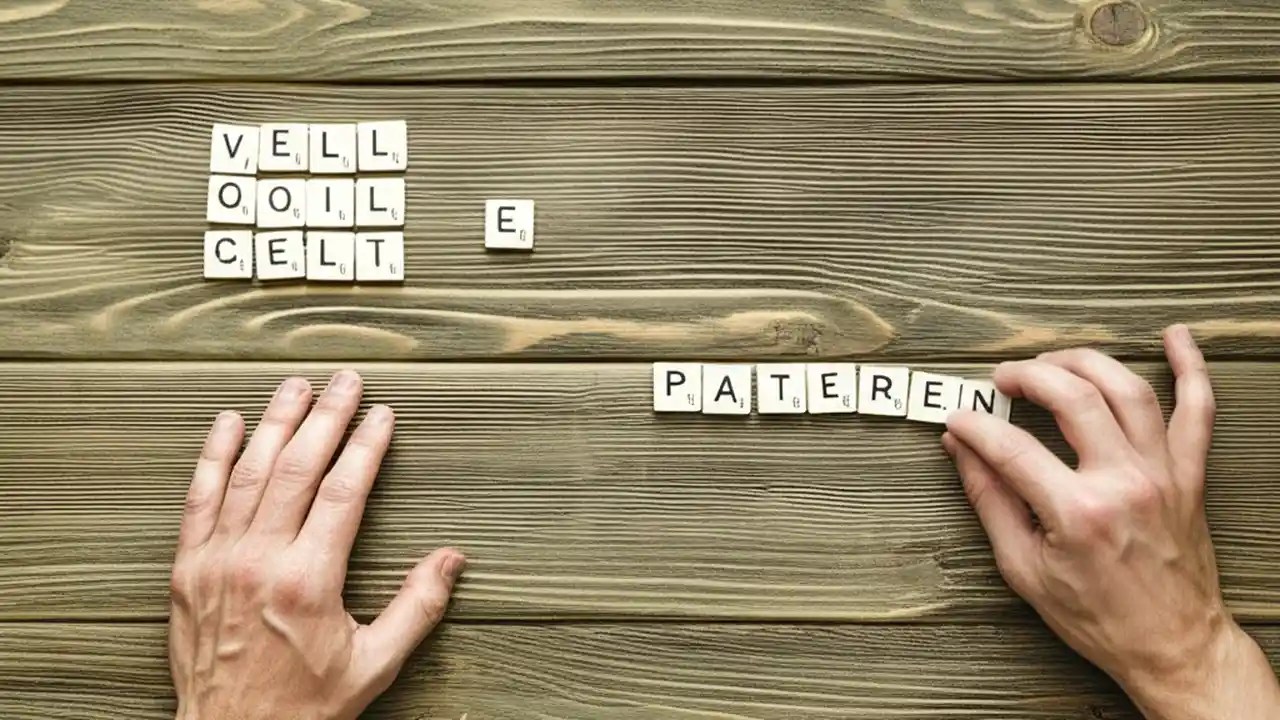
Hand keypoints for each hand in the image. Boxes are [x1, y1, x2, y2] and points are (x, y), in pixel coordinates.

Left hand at [169, 371, 465, 719]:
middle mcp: (259, 561)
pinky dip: (214, 456)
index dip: (366, 446)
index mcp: (309, 581)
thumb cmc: (303, 706)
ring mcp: (217, 560)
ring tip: (296, 387)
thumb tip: (450, 560)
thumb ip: (417, 607)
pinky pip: (199, 498)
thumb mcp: (374, 664)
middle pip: (298, 468)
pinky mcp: (187, 569)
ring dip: (276, 422)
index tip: (382, 417)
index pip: (345, 491)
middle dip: (326, 417)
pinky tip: (230, 424)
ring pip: (249, 472)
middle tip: (346, 382)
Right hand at [944, 325, 1279, 718]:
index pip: (1011, 447)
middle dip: (1028, 377)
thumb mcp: (1024, 570)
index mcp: (1077, 512)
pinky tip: (1177, 338)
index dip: (975, 426)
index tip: (958, 419)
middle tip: (1003, 379)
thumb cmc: (1099, 618)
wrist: (1173, 646)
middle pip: (1072, 398)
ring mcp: (1162, 475)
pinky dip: (1192, 368)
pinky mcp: (1189, 476)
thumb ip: (991, 503)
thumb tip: (962, 452)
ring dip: (1086, 362)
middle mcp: (1124, 484)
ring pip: (1127, 390)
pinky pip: (1198, 410)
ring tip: (1054, 360)